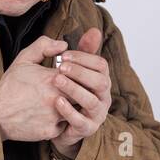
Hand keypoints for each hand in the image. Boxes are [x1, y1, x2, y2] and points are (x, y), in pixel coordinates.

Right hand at [0, 34, 70, 141]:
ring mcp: (55, 116)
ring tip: (58, 103)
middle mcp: (57, 97)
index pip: (79, 74)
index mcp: (53, 78)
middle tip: (67, 91)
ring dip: (70, 107)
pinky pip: (64, 126)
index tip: (68, 76)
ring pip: (75, 110)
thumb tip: (63, 44)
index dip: (75, 74)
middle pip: (82, 93)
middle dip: (76, 91)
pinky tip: (49, 117)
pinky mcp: (51, 131)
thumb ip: (43, 46)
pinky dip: (60, 122)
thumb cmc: (10, 87)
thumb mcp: (23, 60)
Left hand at [50, 26, 110, 157]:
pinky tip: (56, 102)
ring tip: (56, 81)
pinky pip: (80, 121)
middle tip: (60, 67)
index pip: (101, 65)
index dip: (84, 58)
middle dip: (80, 73)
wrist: (57, 125)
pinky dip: (69, 111)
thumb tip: (93, 30)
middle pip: (100, 82)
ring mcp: (96, 114)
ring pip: (91, 101)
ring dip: (74, 89)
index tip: (63, 55)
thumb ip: (82, 52)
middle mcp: (103, 97)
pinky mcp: (86, 129)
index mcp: (101, 80)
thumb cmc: (65, 93)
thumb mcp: (72, 71)